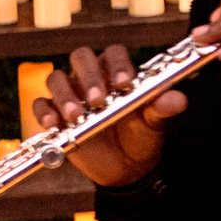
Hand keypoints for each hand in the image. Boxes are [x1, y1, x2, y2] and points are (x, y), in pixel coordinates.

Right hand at [38, 45, 186, 187]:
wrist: (128, 166)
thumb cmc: (142, 135)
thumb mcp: (154, 122)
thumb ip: (163, 108)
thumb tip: (178, 99)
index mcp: (117, 72)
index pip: (113, 54)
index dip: (117, 65)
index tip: (124, 84)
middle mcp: (91, 78)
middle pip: (81, 58)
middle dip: (89, 76)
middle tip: (98, 99)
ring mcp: (70, 94)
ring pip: (56, 78)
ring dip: (65, 95)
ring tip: (76, 115)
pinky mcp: (55, 115)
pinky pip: (41, 105)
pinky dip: (44, 113)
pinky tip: (54, 125)